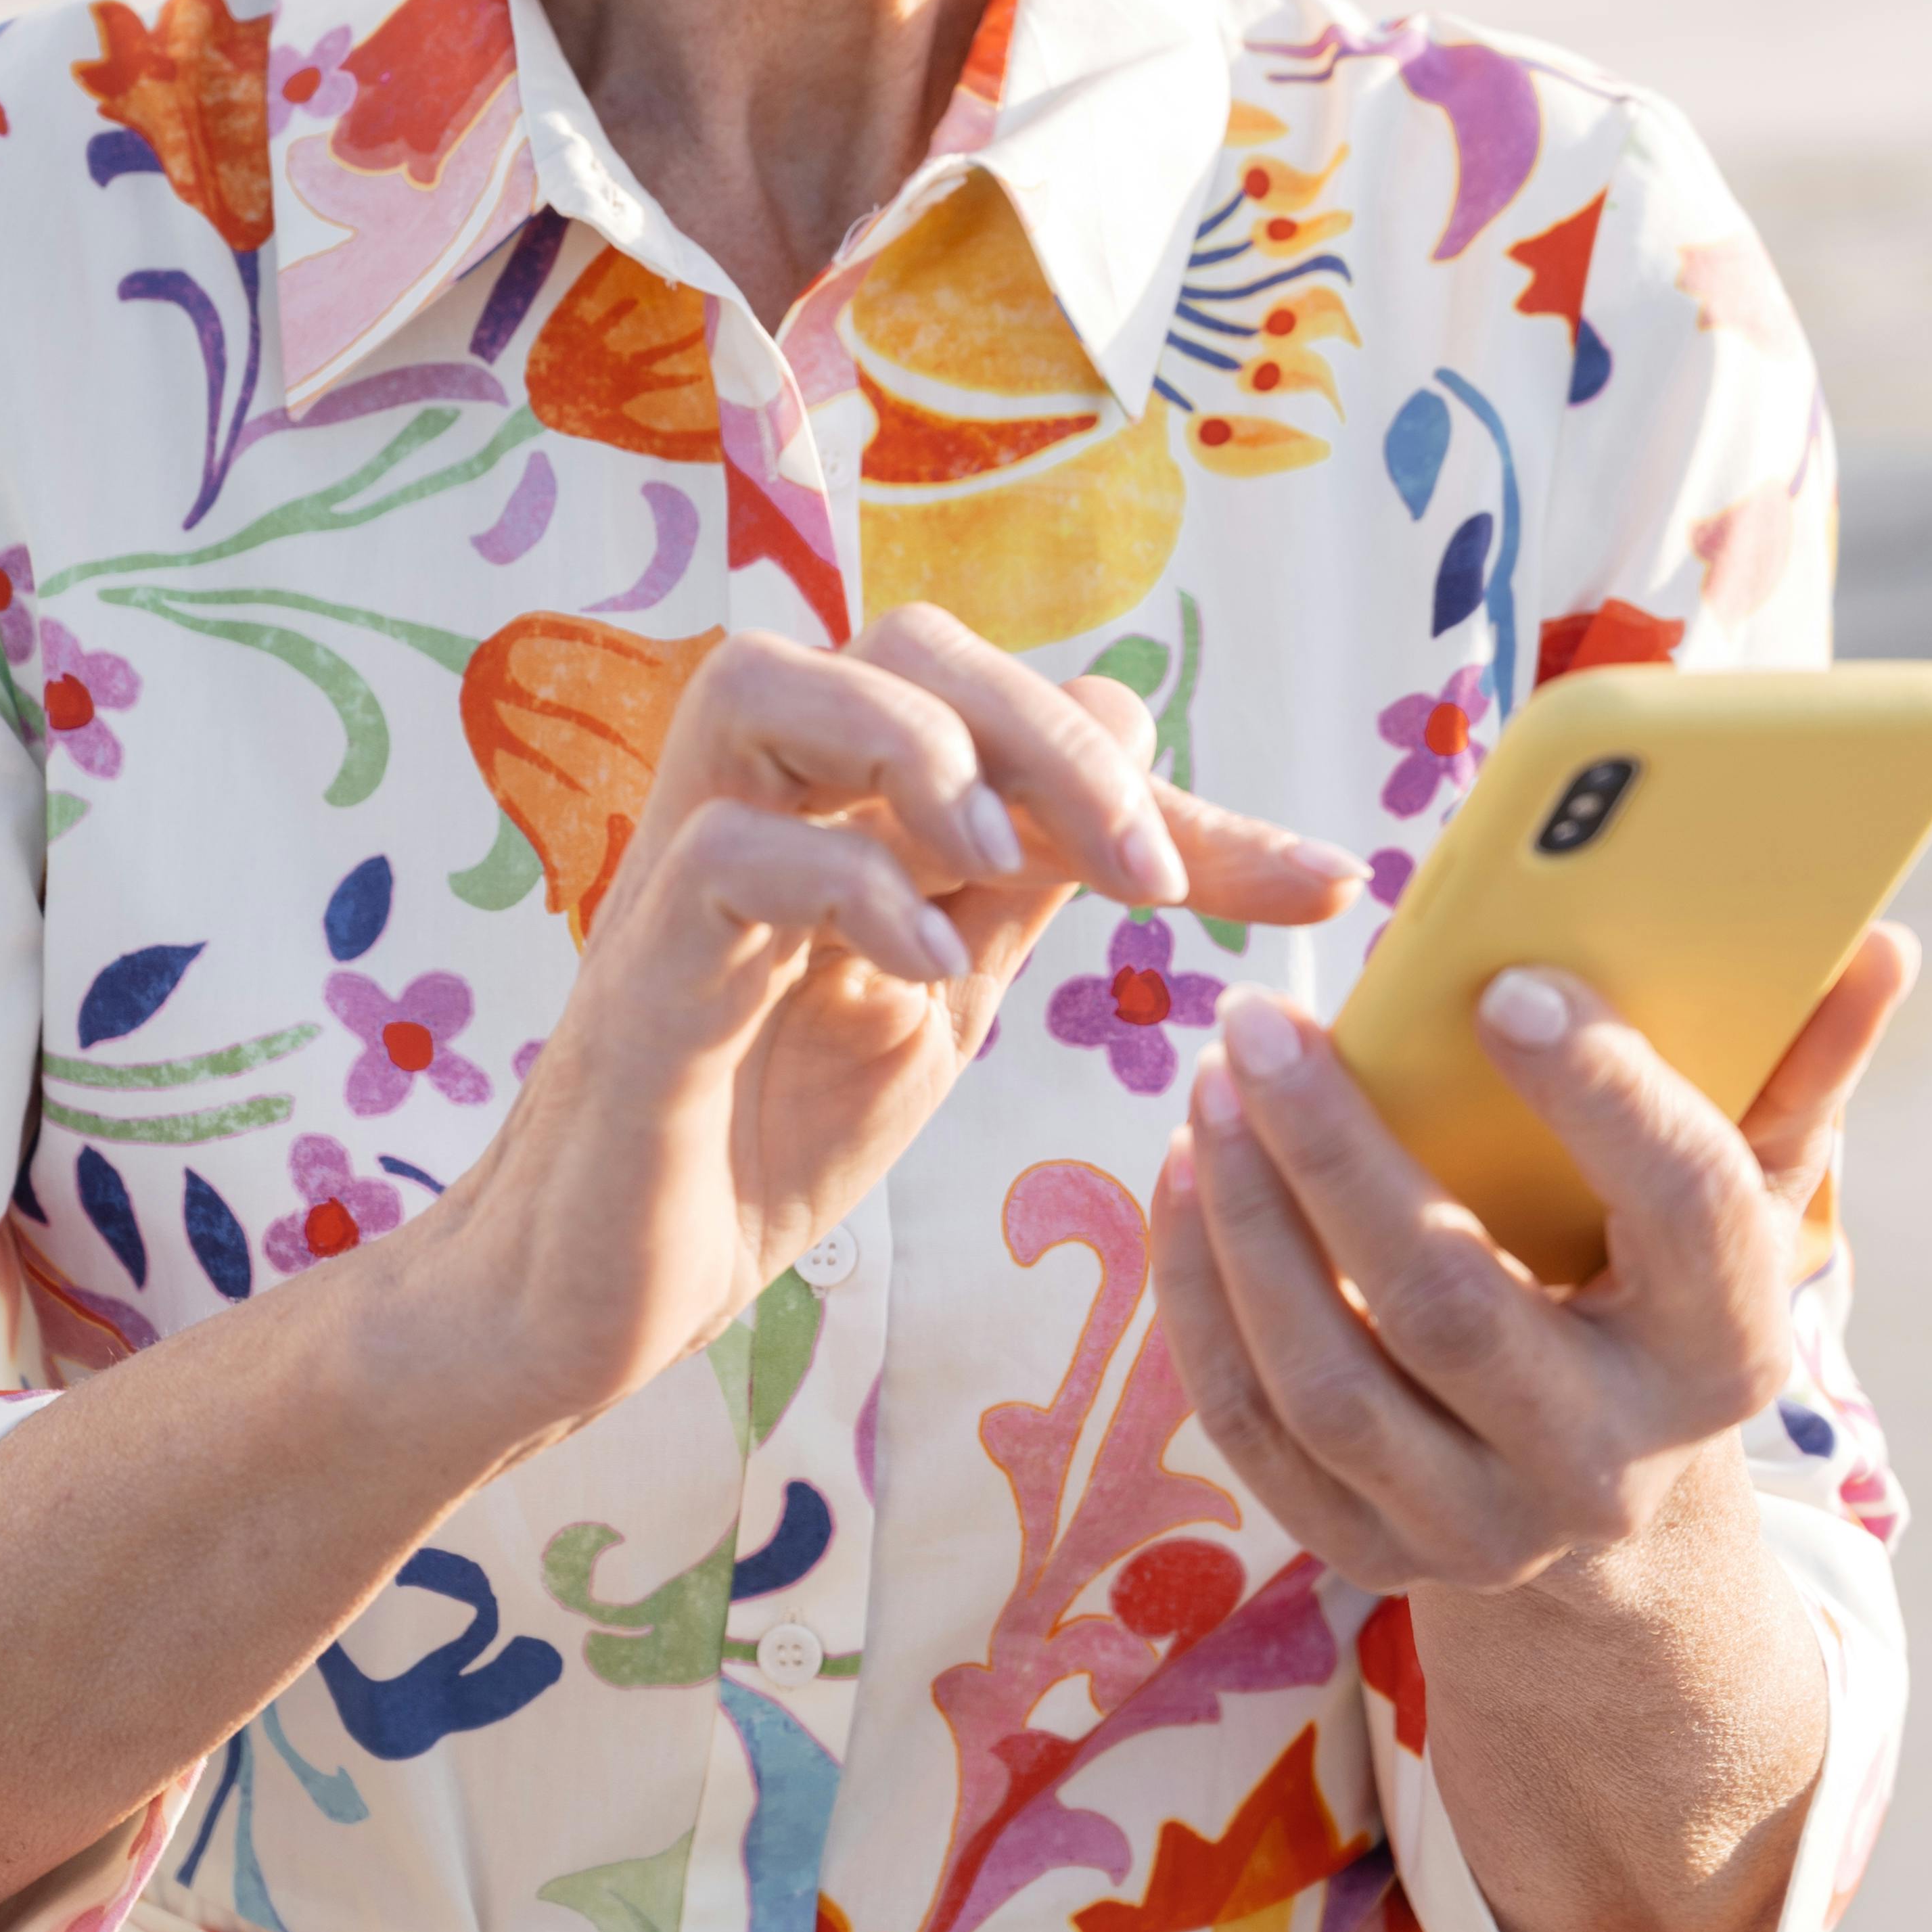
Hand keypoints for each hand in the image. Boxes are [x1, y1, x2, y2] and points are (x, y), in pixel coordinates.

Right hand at [432, 603, 1365, 1447]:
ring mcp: (691, 865)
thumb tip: (1177, 810)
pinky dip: (847, 887)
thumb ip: (1026, 889)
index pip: (1024, 710)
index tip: (1320, 883)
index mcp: (853, 801)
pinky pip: (729, 850)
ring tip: (1008, 859)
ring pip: (775, 677)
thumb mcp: (939, 997)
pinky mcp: (644, 959)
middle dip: (1054, 733)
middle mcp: (770, 796)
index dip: (1171, 785)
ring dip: (923, 751)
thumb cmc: (764, 1128)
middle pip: (908, 644)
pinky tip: (931, 969)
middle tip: (1155, 875)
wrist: (611, 1287)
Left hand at [1151, 921, 1918, 1591]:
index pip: (1682, 1209)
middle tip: (1258, 1019)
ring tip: (1207, 1082)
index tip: (1503, 985)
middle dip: (1337, 1154)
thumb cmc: (1662, 1288)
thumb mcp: (1744, 1190)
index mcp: (1724, 1351)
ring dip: (1246, 1221)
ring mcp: (1478, 1527)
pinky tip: (1183, 1175)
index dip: (1601, 1093)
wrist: (1609, 1494)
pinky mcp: (1367, 1553)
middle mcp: (1604, 1461)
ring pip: (1327, 1382)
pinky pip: (1251, 1429)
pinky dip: (1199, 1298)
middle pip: (1450, 1305)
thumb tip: (1873, 939)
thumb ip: (1795, 1068)